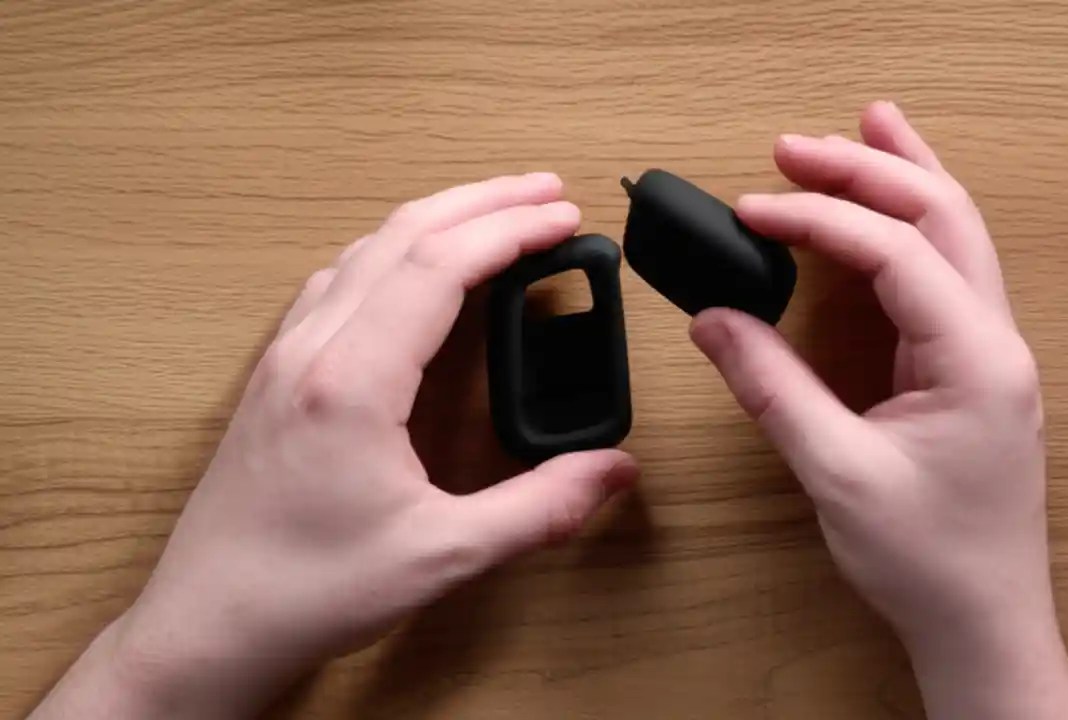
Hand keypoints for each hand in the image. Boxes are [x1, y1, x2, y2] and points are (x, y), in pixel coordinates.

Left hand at [30, 173, 637, 719]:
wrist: (207, 624)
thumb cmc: (310, 592)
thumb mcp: (442, 557)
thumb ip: (539, 509)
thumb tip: (615, 471)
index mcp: (351, 382)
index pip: (439, 266)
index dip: (510, 230)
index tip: (566, 217)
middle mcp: (310, 351)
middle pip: (401, 235)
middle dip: (482, 201)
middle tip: (548, 191)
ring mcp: (285, 357)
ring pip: (362, 250)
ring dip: (435, 219)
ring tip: (496, 214)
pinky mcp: (275, 376)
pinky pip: (336, 281)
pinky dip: (392, 252)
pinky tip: (414, 269)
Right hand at [691, 103, 1067, 717]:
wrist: (983, 622)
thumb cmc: (924, 560)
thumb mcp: (835, 473)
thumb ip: (773, 387)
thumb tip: (713, 317)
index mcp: (975, 358)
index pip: (894, 252)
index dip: (818, 218)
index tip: (749, 209)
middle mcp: (996, 340)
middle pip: (942, 216)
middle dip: (869, 168)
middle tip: (792, 145)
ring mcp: (992, 351)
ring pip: (957, 234)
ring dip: (904, 178)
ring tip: (860, 129)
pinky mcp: (972, 368)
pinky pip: (949, 271)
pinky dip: (912, 226)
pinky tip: (885, 206)